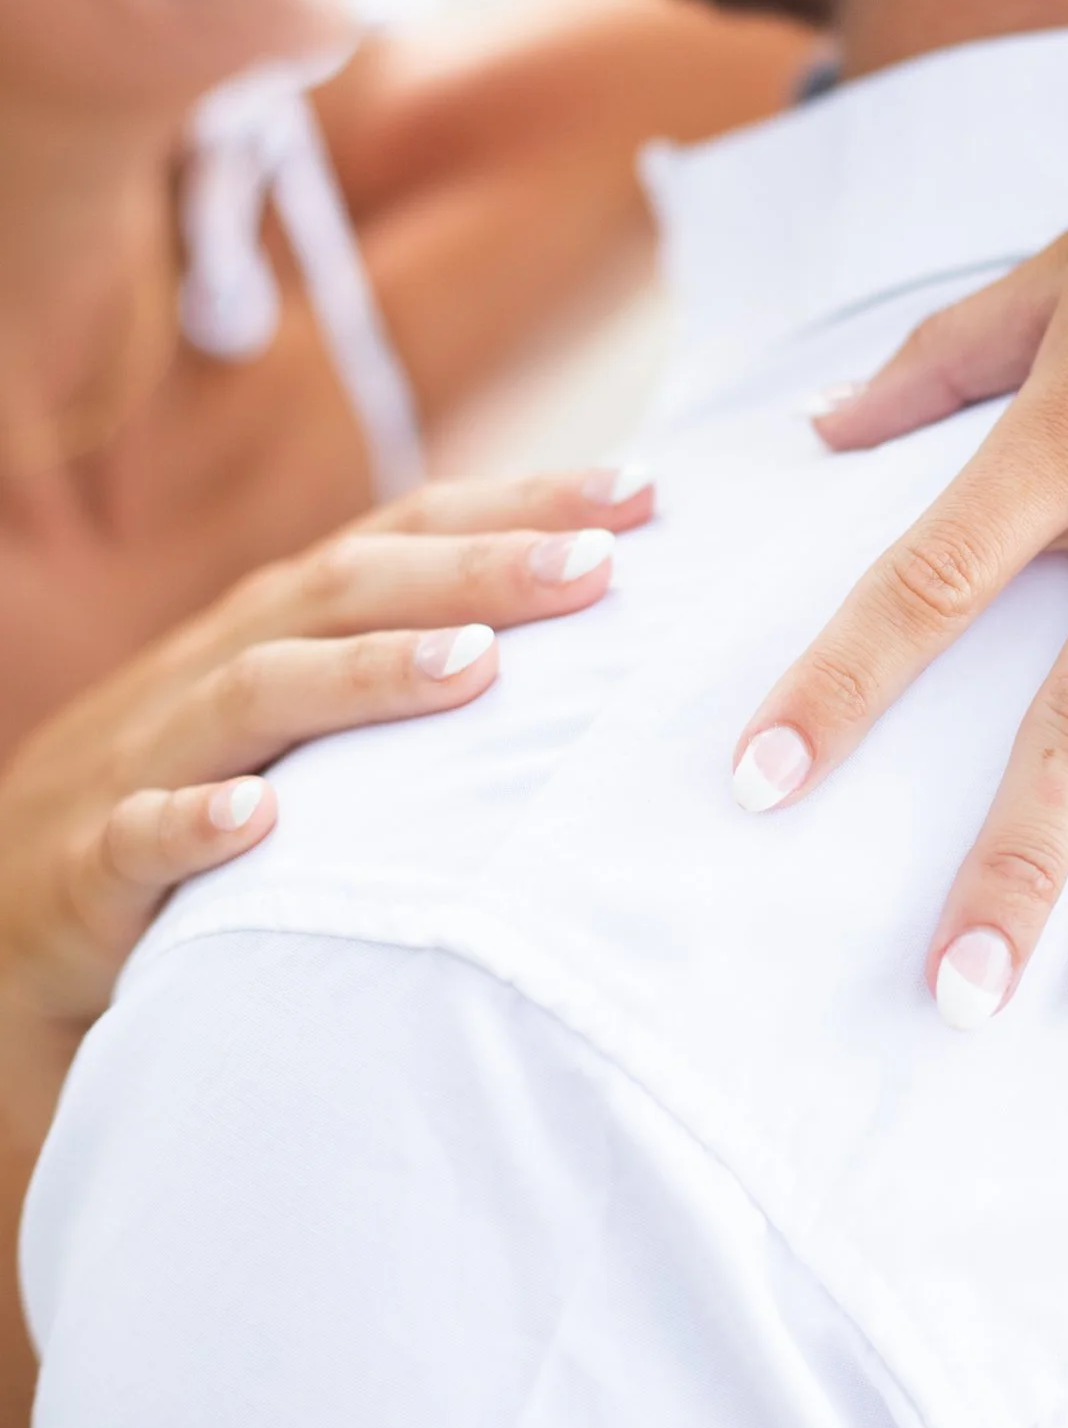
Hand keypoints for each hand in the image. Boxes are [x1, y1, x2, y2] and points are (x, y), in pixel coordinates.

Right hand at [0, 467, 649, 1099]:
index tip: (644, 493)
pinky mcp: (84, 873)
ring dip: (364, 676)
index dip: (514, 506)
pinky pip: (135, 839)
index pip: (401, 539)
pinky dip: (192, 822)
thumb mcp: (300, 733)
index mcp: (272, 630)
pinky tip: (258, 820)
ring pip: (253, 695)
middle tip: (596, 566)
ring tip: (474, 663)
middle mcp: (209, 670)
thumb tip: (582, 638)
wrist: (9, 933)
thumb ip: (402, 682)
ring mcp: (140, 763)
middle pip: (344, 591)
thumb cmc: (189, 818)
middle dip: (475, 570)